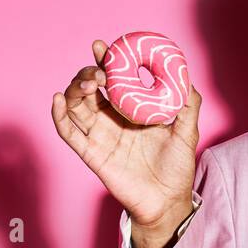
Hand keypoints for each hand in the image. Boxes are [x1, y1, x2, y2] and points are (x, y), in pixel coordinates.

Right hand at [52, 40, 199, 247]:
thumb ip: (189, 104)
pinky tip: (59, 100)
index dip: (105, 61)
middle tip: (100, 70)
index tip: (102, 46)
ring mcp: (99, 136)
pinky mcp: (91, 154)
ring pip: (76, 106)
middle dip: (89, 73)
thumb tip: (185, 77)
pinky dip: (59, 115)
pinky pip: (69, 133)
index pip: (112, 80)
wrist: (168, 201)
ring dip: (75, 89)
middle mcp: (111, 120)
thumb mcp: (187, 132)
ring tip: (87, 83)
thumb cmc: (177, 168)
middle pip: (89, 89)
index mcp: (130, 110)